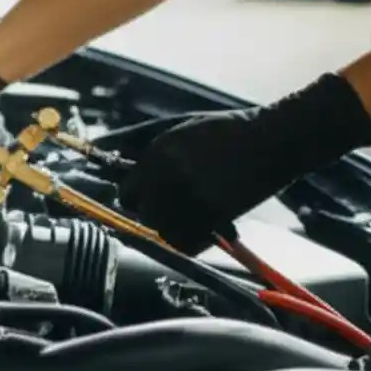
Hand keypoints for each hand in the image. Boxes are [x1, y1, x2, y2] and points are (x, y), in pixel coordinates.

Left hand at [119, 73, 370, 254]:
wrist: (275, 139)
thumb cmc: (225, 130)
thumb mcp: (178, 126)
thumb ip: (135, 139)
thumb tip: (96, 145)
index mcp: (158, 154)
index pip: (126, 192)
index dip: (137, 196)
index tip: (150, 194)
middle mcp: (169, 178)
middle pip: (143, 214)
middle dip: (155, 211)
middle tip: (178, 202)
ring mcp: (191, 200)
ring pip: (162, 231)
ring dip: (174, 225)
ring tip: (196, 209)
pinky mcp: (214, 218)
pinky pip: (186, 244)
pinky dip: (192, 239)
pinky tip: (205, 223)